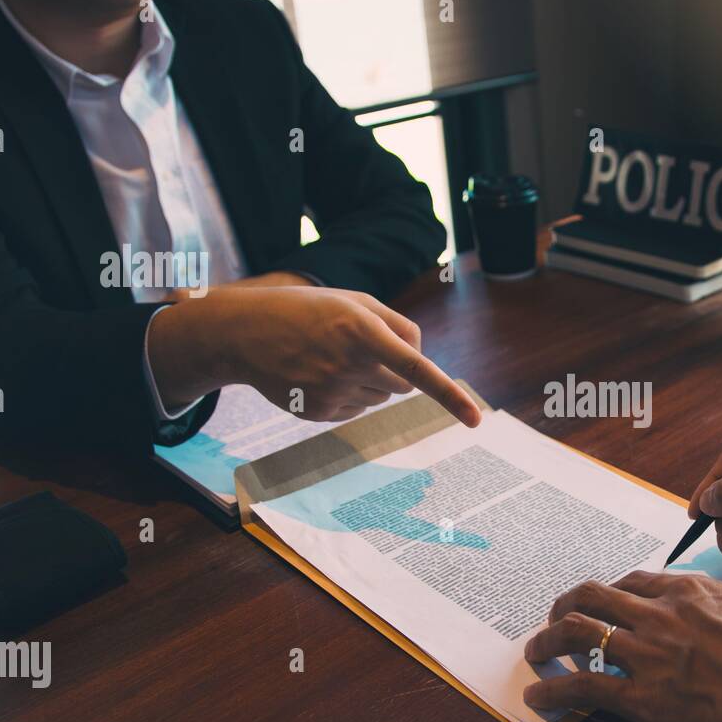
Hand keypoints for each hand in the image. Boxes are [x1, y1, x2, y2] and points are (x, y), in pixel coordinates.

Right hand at [147, 284, 481, 425]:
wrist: (245, 332)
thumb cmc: (311, 311)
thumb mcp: (356, 302)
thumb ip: (399, 326)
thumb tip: (422, 359)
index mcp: (362, 330)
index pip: (417, 368)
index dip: (450, 396)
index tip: (476, 419)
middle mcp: (348, 365)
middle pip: (403, 385)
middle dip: (393, 370)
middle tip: (359, 349)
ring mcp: (332, 393)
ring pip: (381, 399)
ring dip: (371, 382)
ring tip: (332, 358)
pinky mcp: (319, 414)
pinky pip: (357, 411)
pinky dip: (349, 395)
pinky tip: (319, 375)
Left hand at [523, 571, 721, 721]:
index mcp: (691, 593)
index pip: (636, 581)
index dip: (612, 591)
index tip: (604, 602)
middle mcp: (661, 615)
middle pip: (594, 596)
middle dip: (566, 604)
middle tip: (555, 617)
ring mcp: (648, 654)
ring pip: (578, 632)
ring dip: (548, 640)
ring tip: (535, 652)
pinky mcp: (641, 697)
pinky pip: (584, 686)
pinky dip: (554, 692)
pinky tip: (538, 698)